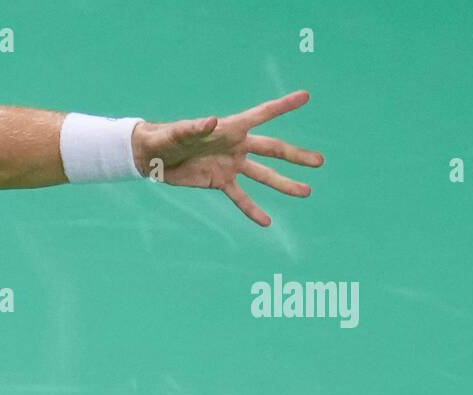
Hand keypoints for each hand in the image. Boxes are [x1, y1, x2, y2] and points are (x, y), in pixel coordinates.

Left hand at [130, 89, 323, 226]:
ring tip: (306, 192)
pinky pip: (240, 197)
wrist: (152, 156)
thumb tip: (212, 121)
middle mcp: (236, 145)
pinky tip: (267, 222)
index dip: (283, 105)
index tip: (305, 96)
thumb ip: (196, 127)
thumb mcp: (179, 132)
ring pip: (263, 175)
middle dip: (296, 156)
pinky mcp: (220, 182)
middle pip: (273, 149)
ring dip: (284, 184)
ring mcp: (231, 164)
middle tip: (320, 162)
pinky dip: (252, 209)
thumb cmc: (165, 137)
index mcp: (230, 128)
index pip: (262, 114)